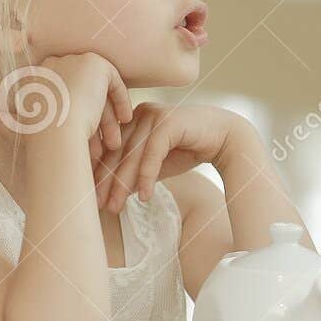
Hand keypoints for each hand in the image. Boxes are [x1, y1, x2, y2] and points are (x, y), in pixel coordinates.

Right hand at [24, 52, 131, 146]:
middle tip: (103, 147)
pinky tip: (125, 119)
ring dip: (107, 119)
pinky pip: (112, 79)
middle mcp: (51, 66)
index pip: (62, 97)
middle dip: (94, 122)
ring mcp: (72, 61)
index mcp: (34, 80)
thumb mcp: (43, 125)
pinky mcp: (94, 62)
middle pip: (79, 94)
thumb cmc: (46, 136)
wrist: (54, 126)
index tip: (84, 137)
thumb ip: (52, 118)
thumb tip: (66, 127)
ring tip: (113, 144)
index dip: (76, 117)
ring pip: (95, 92)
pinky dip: (120, 99)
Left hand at [93, 102, 253, 211]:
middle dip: (108, 182)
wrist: (226, 138)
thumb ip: (136, 172)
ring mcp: (153, 115)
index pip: (110, 148)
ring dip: (123, 184)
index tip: (93, 197)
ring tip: (116, 206)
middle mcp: (139, 113)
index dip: (100, 173)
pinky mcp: (168, 122)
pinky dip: (146, 177)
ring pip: (132, 154)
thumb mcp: (157, 164)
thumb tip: (112, 192)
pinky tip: (144, 197)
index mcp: (132, 119)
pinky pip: (152, 153)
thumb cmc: (190, 149)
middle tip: (100, 206)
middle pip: (117, 152)